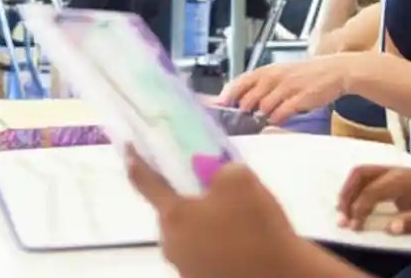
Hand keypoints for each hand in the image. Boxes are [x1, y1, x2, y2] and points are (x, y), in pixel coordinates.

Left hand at [126, 148, 302, 277]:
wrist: (282, 277)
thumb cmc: (256, 227)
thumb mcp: (241, 179)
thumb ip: (220, 169)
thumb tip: (217, 177)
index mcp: (173, 216)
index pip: (145, 182)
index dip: (136, 160)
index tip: (129, 147)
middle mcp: (172, 245)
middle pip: (171, 212)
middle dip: (186, 197)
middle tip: (210, 187)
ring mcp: (186, 269)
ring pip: (189, 235)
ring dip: (202, 223)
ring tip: (234, 217)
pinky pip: (203, 254)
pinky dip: (215, 243)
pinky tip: (240, 241)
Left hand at [219, 54, 354, 123]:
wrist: (333, 71)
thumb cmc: (303, 75)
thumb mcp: (279, 74)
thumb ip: (260, 85)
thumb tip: (238, 100)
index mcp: (267, 71)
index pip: (240, 82)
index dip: (228, 95)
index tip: (219, 107)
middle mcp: (274, 77)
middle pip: (248, 98)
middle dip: (243, 111)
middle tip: (241, 120)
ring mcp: (287, 88)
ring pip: (264, 107)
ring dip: (261, 116)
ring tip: (263, 119)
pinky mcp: (300, 98)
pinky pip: (281, 113)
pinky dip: (276, 118)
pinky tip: (278, 118)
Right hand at [336, 165, 410, 234]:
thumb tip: (389, 229)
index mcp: (402, 180)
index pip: (371, 192)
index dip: (359, 210)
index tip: (354, 227)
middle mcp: (393, 171)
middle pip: (359, 174)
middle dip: (346, 196)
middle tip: (342, 219)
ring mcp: (392, 170)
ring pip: (361, 172)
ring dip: (347, 190)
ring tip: (343, 212)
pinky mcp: (392, 174)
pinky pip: (367, 175)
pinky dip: (355, 188)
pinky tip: (353, 204)